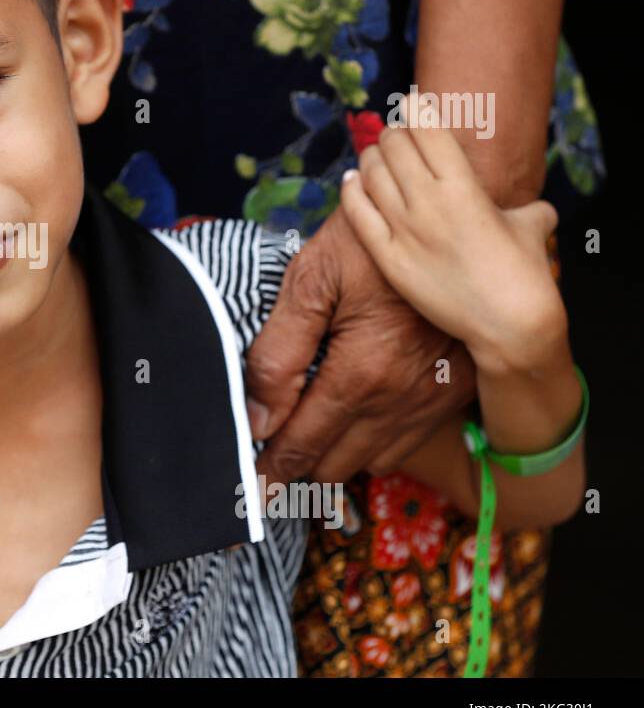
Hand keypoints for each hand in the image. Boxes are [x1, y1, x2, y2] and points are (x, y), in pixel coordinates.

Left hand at [246, 204, 476, 482]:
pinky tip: (351, 422)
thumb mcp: (311, 281)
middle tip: (268, 462)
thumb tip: (257, 420)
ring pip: (374, 460)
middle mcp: (404, 398)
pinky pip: (407, 441)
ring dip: (337, 458)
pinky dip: (374, 444)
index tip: (251, 491)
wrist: (448, 215)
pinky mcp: (456, 390)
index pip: (305, 444)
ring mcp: (435, 398)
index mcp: (364, 373)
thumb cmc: (371, 241)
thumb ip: (278, 355)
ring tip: (303, 446)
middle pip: (338, 463)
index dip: (273, 469)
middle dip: (300, 467)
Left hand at [339, 124, 564, 373]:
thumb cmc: (524, 274)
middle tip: (396, 135)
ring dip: (371, 157)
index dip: (416, 111)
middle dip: (394, 134)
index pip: (428, 130)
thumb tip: (534, 209)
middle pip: (395, 146)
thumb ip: (526, 207)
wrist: (507, 323)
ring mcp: (404, 230)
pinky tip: (352, 180)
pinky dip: (351, 190)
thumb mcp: (532, 226)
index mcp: (464, 185)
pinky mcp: (387, 257)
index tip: (412, 104)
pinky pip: (357, 213)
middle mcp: (429, 202)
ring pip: (372, 174)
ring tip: (375, 154)